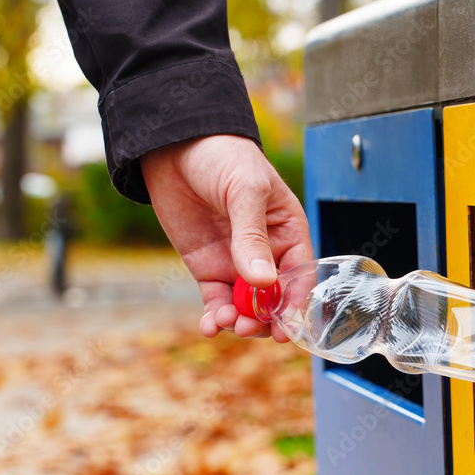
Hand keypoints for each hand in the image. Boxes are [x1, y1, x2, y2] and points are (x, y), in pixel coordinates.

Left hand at [140, 135, 312, 340]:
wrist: (175, 146)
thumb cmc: (223, 157)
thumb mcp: (245, 190)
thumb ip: (252, 236)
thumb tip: (263, 281)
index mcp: (288, 232)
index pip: (300, 275)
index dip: (295, 302)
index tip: (286, 326)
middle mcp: (267, 254)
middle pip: (275, 299)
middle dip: (266, 319)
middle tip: (249, 328)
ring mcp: (237, 263)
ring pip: (247, 306)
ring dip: (240, 321)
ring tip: (226, 322)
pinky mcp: (209, 269)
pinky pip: (217, 301)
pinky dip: (215, 317)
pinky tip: (210, 325)